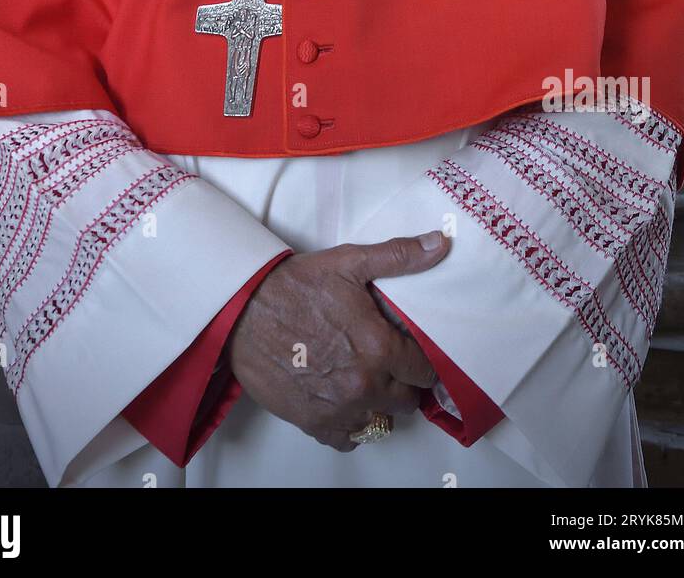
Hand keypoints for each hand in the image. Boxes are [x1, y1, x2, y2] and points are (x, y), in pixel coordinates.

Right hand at [226, 231, 450, 450]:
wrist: (244, 310)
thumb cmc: (296, 286)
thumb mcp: (350, 262)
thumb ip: (399, 257)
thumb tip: (438, 244)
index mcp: (379, 348)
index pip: (425, 371)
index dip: (423, 361)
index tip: (413, 354)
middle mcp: (365, 384)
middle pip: (407, 400)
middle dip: (403, 383)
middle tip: (390, 366)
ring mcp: (339, 408)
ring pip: (380, 420)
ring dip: (378, 404)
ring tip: (367, 382)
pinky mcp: (314, 422)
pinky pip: (348, 439)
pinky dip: (350, 424)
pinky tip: (344, 402)